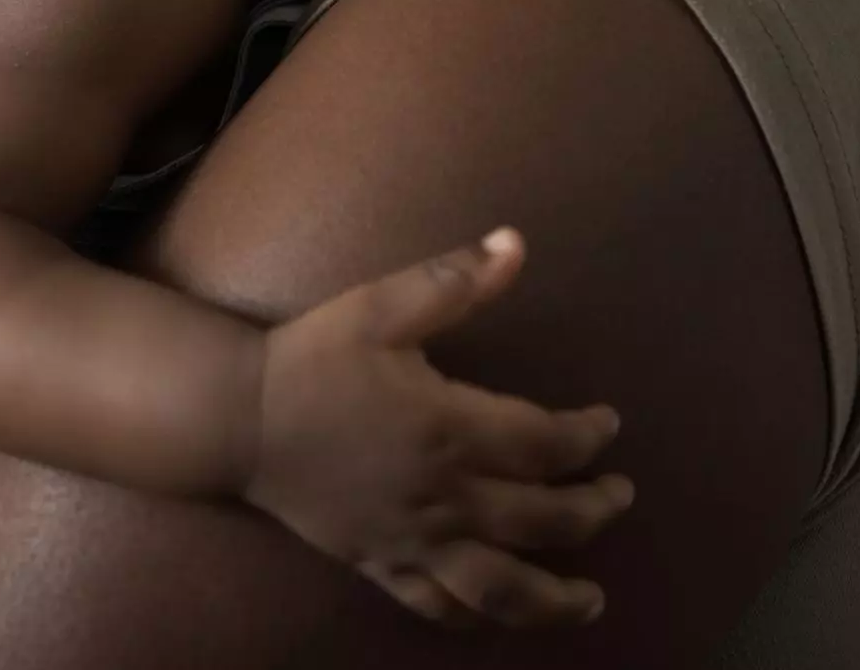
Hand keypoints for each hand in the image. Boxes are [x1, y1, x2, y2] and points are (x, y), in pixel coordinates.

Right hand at [242, 228, 630, 628]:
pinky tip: (503, 614)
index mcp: (450, 428)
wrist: (240, 420)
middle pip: (542, 520)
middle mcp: (443, 496)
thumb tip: (516, 243)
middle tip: (620, 496)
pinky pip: (439, 606)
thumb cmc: (315, 358)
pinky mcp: (382, 565)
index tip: (608, 425)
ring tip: (590, 599)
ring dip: (555, 598)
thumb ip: (454, 280)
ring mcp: (413, 540)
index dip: (589, 437)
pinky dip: (478, 617)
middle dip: (594, 510)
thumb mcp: (382, 305)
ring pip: (501, 587)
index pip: (546, 444)